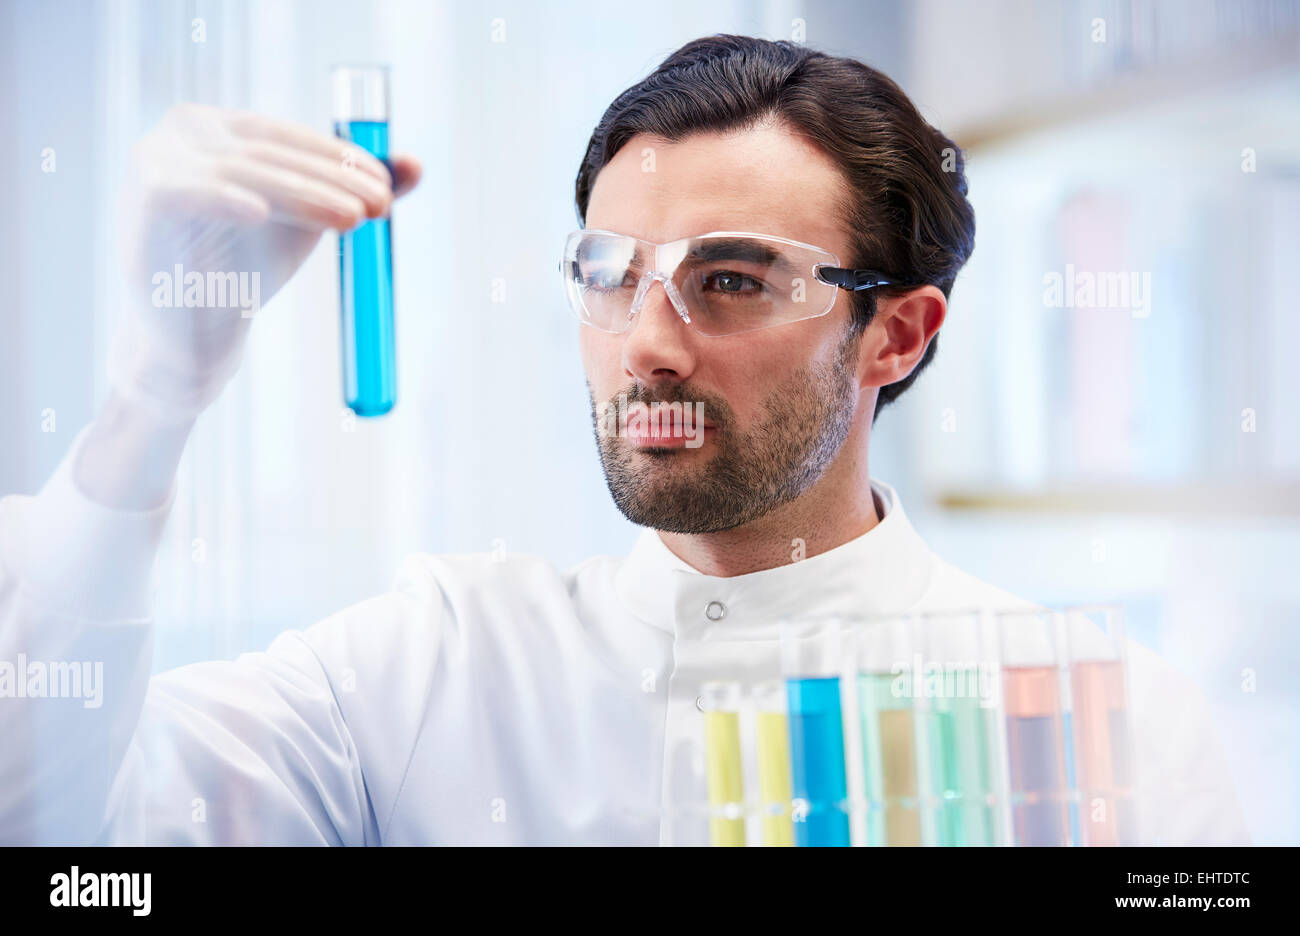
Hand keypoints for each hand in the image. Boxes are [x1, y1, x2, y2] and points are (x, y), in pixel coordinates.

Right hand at [110, 103, 421, 419]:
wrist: (196, 332)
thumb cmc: (247, 266)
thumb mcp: (307, 218)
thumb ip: (351, 188)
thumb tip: (416, 164)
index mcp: (220, 126)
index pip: (287, 135)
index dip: (339, 159)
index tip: (389, 187)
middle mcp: (184, 132)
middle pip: (270, 152)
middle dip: (331, 179)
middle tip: (382, 206)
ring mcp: (157, 162)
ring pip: (244, 173)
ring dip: (304, 194)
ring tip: (352, 219)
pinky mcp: (142, 202)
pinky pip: (183, 192)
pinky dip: (221, 197)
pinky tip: (258, 212)